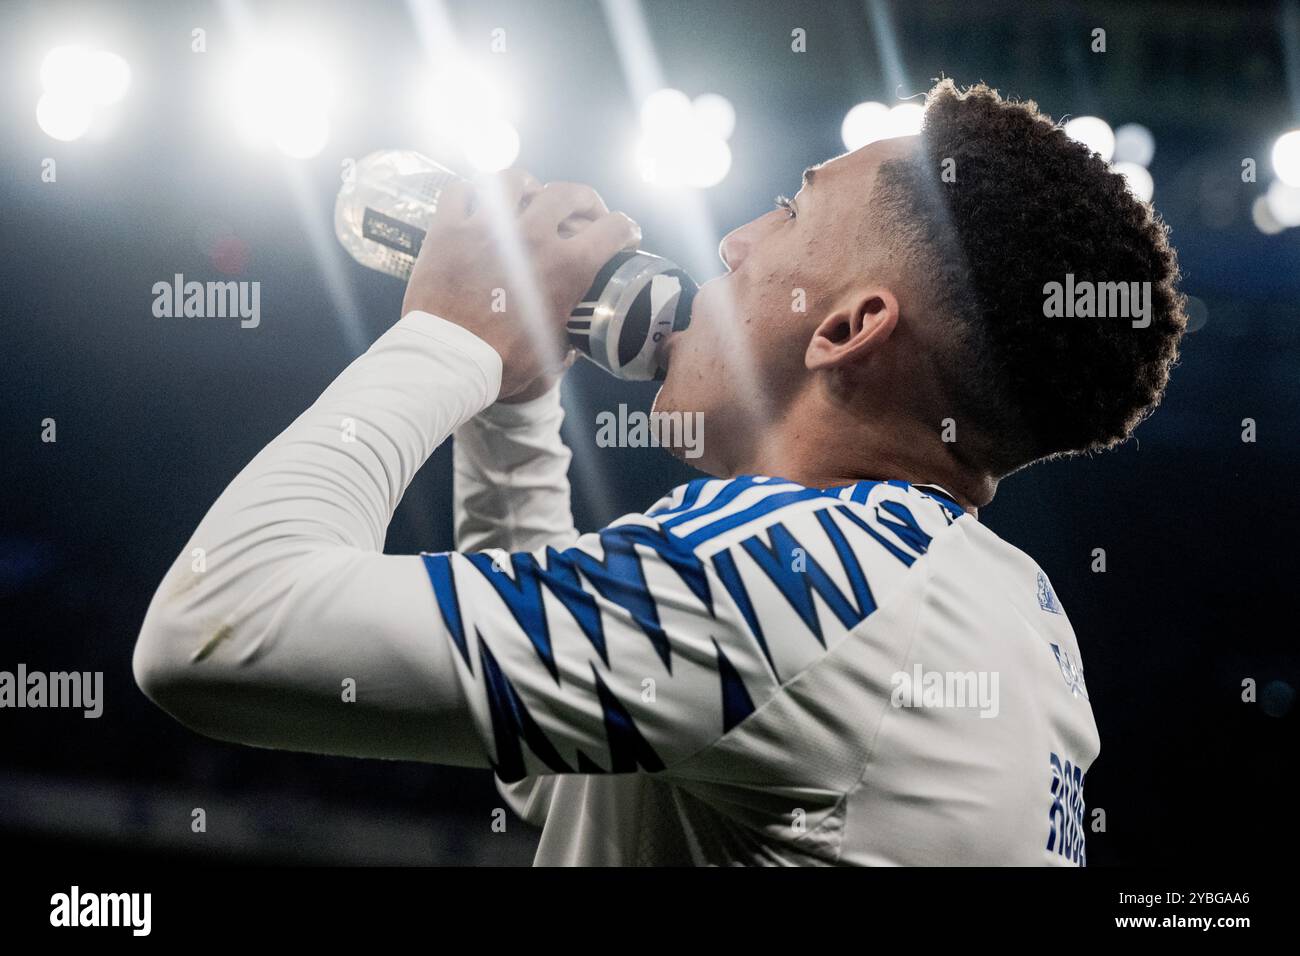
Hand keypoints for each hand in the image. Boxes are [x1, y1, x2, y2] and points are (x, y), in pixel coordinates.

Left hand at [401, 168, 640, 398]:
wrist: (450, 361)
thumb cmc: (503, 363)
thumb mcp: (553, 352)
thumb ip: (566, 336)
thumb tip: (570, 344)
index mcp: (566, 267)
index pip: (612, 229)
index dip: (625, 228)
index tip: (624, 233)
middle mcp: (532, 236)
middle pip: (567, 192)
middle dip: (583, 198)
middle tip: (582, 210)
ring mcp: (487, 227)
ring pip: (512, 180)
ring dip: (526, 185)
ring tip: (527, 195)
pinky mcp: (448, 230)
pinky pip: (460, 191)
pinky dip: (471, 194)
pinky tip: (476, 204)